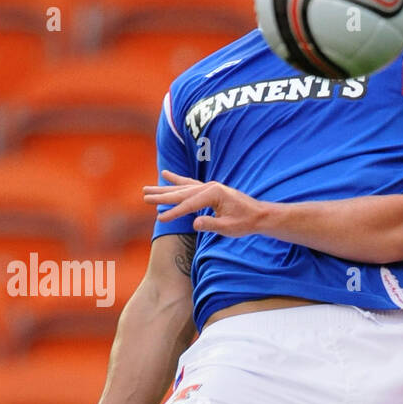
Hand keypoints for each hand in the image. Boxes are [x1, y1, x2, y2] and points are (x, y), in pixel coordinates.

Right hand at [143, 171, 268, 236]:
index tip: (160, 218)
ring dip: (164, 188)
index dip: (174, 212)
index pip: (189, 205)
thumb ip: (212, 225)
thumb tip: (194, 224)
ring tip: (146, 189)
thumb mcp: (230, 228)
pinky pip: (189, 184)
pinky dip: (177, 180)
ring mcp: (209, 186)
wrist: (259, 215)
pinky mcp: (209, 189)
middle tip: (144, 196)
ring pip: (182, 187)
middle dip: (162, 195)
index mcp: (214, 194)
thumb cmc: (246, 222)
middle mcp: (210, 187)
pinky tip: (166, 175)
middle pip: (181, 192)